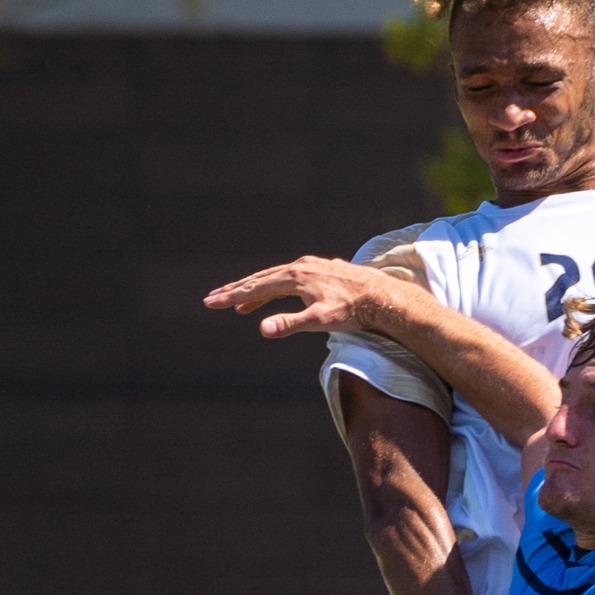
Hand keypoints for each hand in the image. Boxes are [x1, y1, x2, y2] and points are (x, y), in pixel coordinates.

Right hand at [204, 257, 398, 337]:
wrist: (383, 296)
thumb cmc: (352, 311)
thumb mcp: (319, 321)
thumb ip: (290, 324)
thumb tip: (263, 327)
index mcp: (294, 278)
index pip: (255, 288)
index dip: (232, 297)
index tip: (211, 302)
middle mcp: (300, 267)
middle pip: (261, 279)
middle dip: (236, 290)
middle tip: (213, 298)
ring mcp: (311, 266)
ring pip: (275, 277)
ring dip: (256, 289)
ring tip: (240, 304)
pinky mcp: (322, 269)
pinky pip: (291, 277)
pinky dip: (276, 285)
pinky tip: (276, 292)